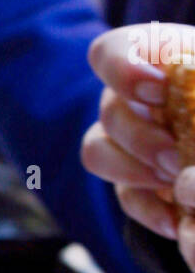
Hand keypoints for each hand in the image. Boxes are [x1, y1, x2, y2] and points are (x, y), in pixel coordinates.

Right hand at [81, 24, 194, 271]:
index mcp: (156, 60)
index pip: (111, 52)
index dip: (122, 70)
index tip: (158, 91)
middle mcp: (133, 98)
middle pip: (109, 111)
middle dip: (140, 138)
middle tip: (174, 157)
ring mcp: (129, 141)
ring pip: (96, 152)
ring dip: (131, 170)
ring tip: (173, 181)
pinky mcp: (137, 181)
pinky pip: (125, 196)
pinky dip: (149, 211)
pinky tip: (177, 220)